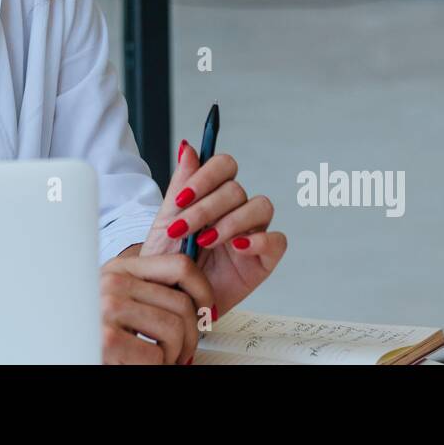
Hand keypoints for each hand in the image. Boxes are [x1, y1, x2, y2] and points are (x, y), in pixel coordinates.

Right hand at [99, 252, 214, 363]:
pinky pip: (157, 355)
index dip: (203, 292)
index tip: (206, 311)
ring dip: (175, 354)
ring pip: (175, 329)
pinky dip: (157, 367)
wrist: (67, 355)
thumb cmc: (99, 336)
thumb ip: (152, 290)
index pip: (181, 265)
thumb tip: (199, 296)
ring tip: (161, 359)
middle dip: (191, 336)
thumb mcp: (124, 302)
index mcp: (120, 268)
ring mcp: (106, 308)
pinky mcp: (105, 339)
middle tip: (182, 351)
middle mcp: (111, 282)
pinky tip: (141, 364)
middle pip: (183, 303)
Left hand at [138, 142, 287, 321]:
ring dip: (230, 221)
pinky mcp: (263, 260)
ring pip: (260, 207)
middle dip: (207, 208)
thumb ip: (180, 185)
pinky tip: (237, 247)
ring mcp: (252, 233)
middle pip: (236, 189)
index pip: (223, 166)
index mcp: (213, 195)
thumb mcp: (165, 222)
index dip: (206, 176)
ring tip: (205, 241)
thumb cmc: (167, 261)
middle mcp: (236, 210)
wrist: (168, 298)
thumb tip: (188, 146)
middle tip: (184, 229)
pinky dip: (260, 240)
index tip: (182, 198)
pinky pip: (277, 241)